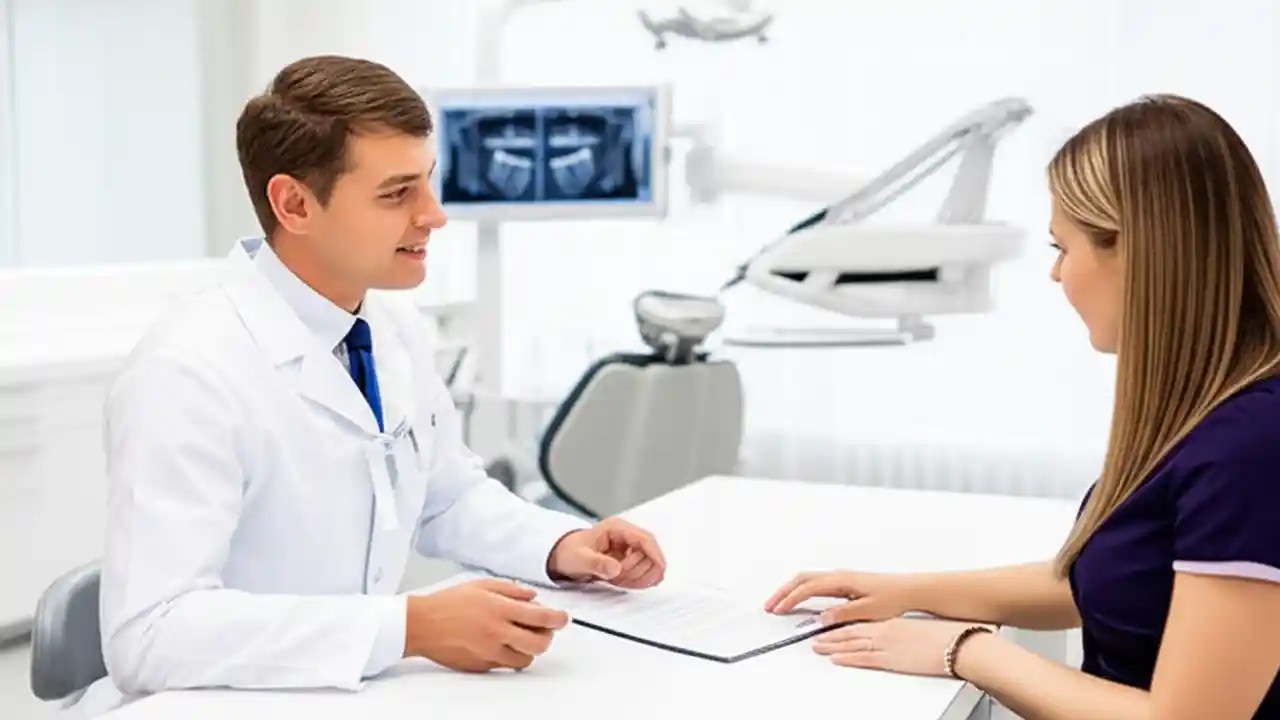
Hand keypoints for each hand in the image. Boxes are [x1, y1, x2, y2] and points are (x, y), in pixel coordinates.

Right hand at [404, 578, 568, 671]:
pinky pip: (507, 665)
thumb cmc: (448, 603)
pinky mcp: (482, 665)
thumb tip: (533, 597)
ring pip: (526, 660)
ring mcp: (490, 652)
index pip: (541, 618)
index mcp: (499, 609)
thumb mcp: (482, 585)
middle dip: (548, 637)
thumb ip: (512, 590)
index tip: (563, 618)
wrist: (422, 624)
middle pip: (539, 644)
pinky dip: (511, 656)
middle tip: (545, 630)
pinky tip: (505, 644)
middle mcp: (497, 632)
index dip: (558, 619)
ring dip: (530, 649)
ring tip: (523, 637)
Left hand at [547, 517, 666, 588]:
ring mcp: (629, 546)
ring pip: (649, 563)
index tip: (660, 570)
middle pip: (649, 553)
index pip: (645, 538)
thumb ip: (597, 563)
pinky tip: (625, 582)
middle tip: (618, 578)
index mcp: (616, 528)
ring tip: (616, 580)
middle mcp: (626, 535)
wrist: (563, 557)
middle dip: (638, 570)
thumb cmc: (569, 553)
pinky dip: (639, 579)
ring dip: (637, 576)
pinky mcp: (630, 558)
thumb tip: (616, 568)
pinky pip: (644, 570)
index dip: (655, 554)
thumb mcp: (579, 559)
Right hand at [765, 571, 917, 622]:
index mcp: (841, 580)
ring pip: (807, 579)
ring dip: (790, 589)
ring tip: (778, 603)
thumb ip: (843, 613)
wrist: (909, 589)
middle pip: (802, 579)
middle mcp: (838, 576)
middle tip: (769, 605)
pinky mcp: (843, 583)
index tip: (778, 610)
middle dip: (783, 592)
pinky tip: (798, 598)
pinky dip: (801, 589)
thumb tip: (822, 617)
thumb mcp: (868, 610)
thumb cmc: (893, 597)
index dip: (790, 599)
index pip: (808, 588)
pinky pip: (815, 582)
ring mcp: (840, 578)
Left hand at [812, 617, 993, 675]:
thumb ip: (906, 635)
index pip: (861, 624)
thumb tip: (902, 639)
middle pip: (851, 632)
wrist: (960, 644)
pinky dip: (846, 657)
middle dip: (830, 635)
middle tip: (815, 636)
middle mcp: (886, 631)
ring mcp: (888, 645)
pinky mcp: (891, 659)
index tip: (830, 626)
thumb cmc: (947, 637)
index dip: (843, 625)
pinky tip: (835, 658)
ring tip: (817, 647)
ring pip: (852, 644)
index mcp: (893, 624)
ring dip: (832, 645)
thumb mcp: (920, 631)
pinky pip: (863, 658)